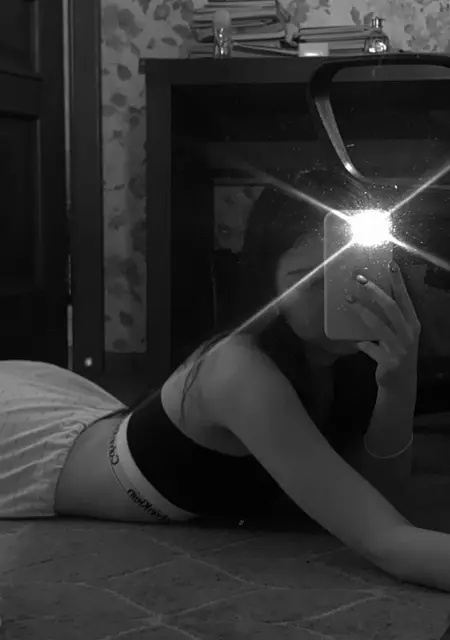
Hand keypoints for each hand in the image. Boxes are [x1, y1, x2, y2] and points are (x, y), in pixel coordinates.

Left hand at [346, 261, 420, 390]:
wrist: (400, 384)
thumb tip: (372, 296)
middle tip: (360, 279)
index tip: (390, 264)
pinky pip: (370, 348)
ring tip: (348, 300)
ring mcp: (400, 348)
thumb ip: (390, 319)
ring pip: (378, 325)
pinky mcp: (389, 362)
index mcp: (412, 324)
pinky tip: (356, 343)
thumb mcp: (399, 335)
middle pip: (391, 307)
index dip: (398, 282)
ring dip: (361, 311)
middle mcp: (409, 334)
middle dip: (375, 291)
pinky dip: (362, 344)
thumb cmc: (396, 353)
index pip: (405, 298)